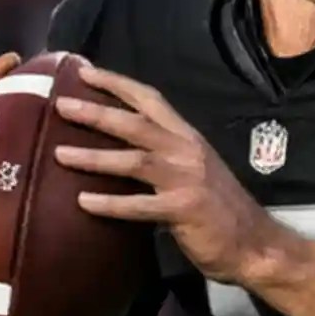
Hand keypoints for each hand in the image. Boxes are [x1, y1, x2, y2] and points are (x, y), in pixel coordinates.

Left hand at [53, 66, 294, 283]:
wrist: (255, 244)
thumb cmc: (221, 210)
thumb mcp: (196, 171)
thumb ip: (166, 156)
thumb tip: (123, 148)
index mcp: (189, 138)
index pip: (150, 100)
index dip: (117, 83)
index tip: (85, 71)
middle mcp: (187, 151)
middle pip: (135, 124)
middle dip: (96, 112)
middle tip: (61, 105)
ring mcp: (186, 180)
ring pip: (133, 160)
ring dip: (93, 157)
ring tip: (59, 154)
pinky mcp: (182, 210)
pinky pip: (139, 205)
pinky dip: (110, 203)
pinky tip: (84, 202)